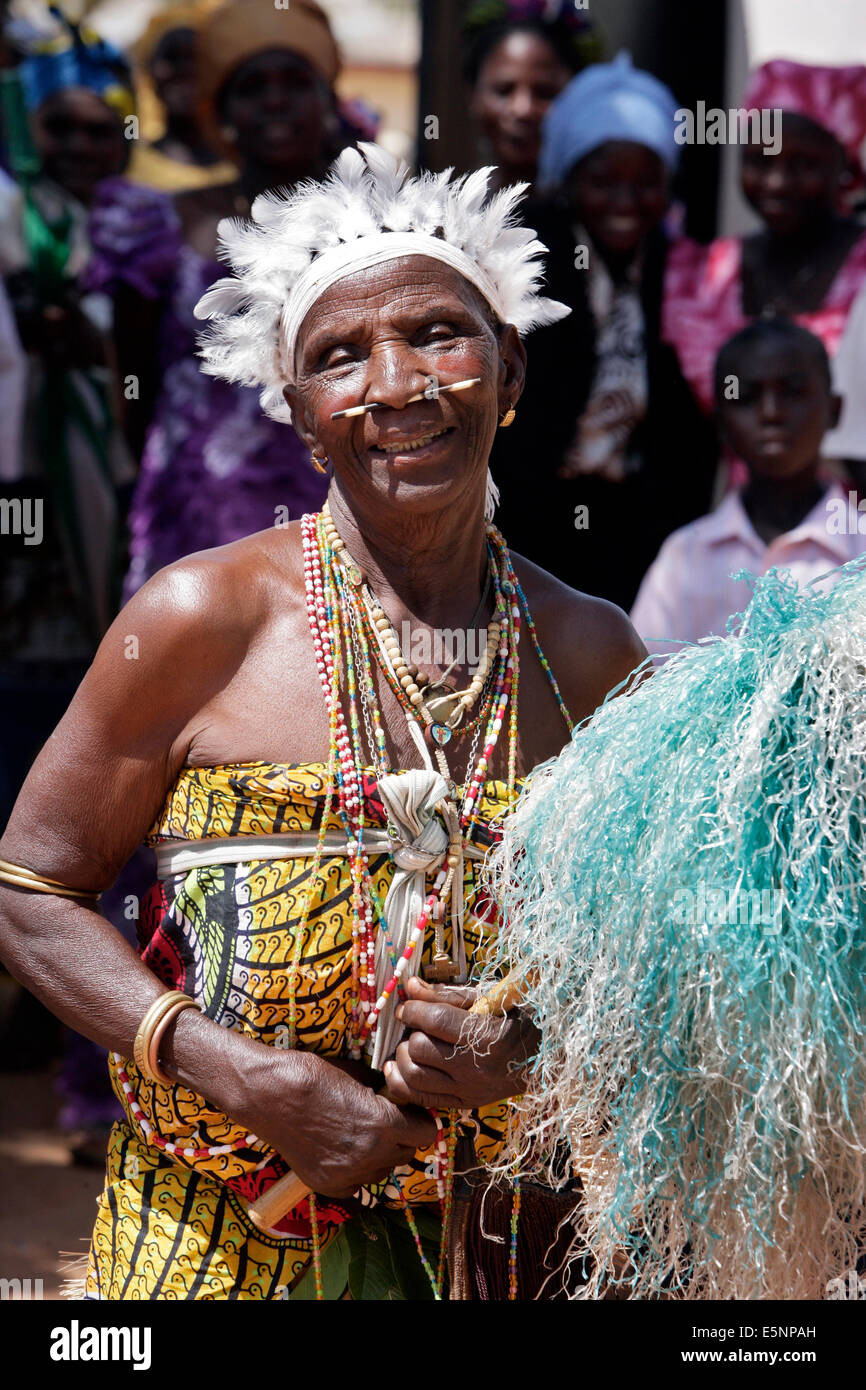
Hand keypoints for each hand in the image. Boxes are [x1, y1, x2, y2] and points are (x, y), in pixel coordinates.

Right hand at [247, 1048, 436, 1198]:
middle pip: (407, 1153)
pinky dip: (355, 1170)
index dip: (419, 1119)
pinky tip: (340, 1149)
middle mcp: (370, 1155)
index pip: (427, 1132)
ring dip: (379, 1155)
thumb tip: (400, 1098)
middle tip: (383, 1120)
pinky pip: (357, 1183)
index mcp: (383, 1125)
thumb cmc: (314, 1076)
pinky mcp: (328, 1185)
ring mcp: (348, 1174)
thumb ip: (385, 1094)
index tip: (408, 1112)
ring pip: (383, 1170)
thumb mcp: (359, 1075)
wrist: (269, 1095)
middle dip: (401, 1137)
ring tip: (358, 1134)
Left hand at [382, 976, 538, 1110]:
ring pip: (414, 1077)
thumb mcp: (489, 1000)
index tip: (408, 1006)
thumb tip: (411, 986)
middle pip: (421, 1049)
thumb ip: (448, 994)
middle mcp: (477, 1068)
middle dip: (410, 1033)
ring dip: (403, 1057)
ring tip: (410, 1046)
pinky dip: (400, 1083)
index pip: (436, 1021)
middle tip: (415, 1027)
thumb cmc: (517, 1021)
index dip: (413, 1010)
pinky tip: (398, 1067)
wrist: (544, 1058)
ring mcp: (469, 1090)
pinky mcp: (463, 1103)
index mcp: (488, 1036)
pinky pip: (419, 1099)